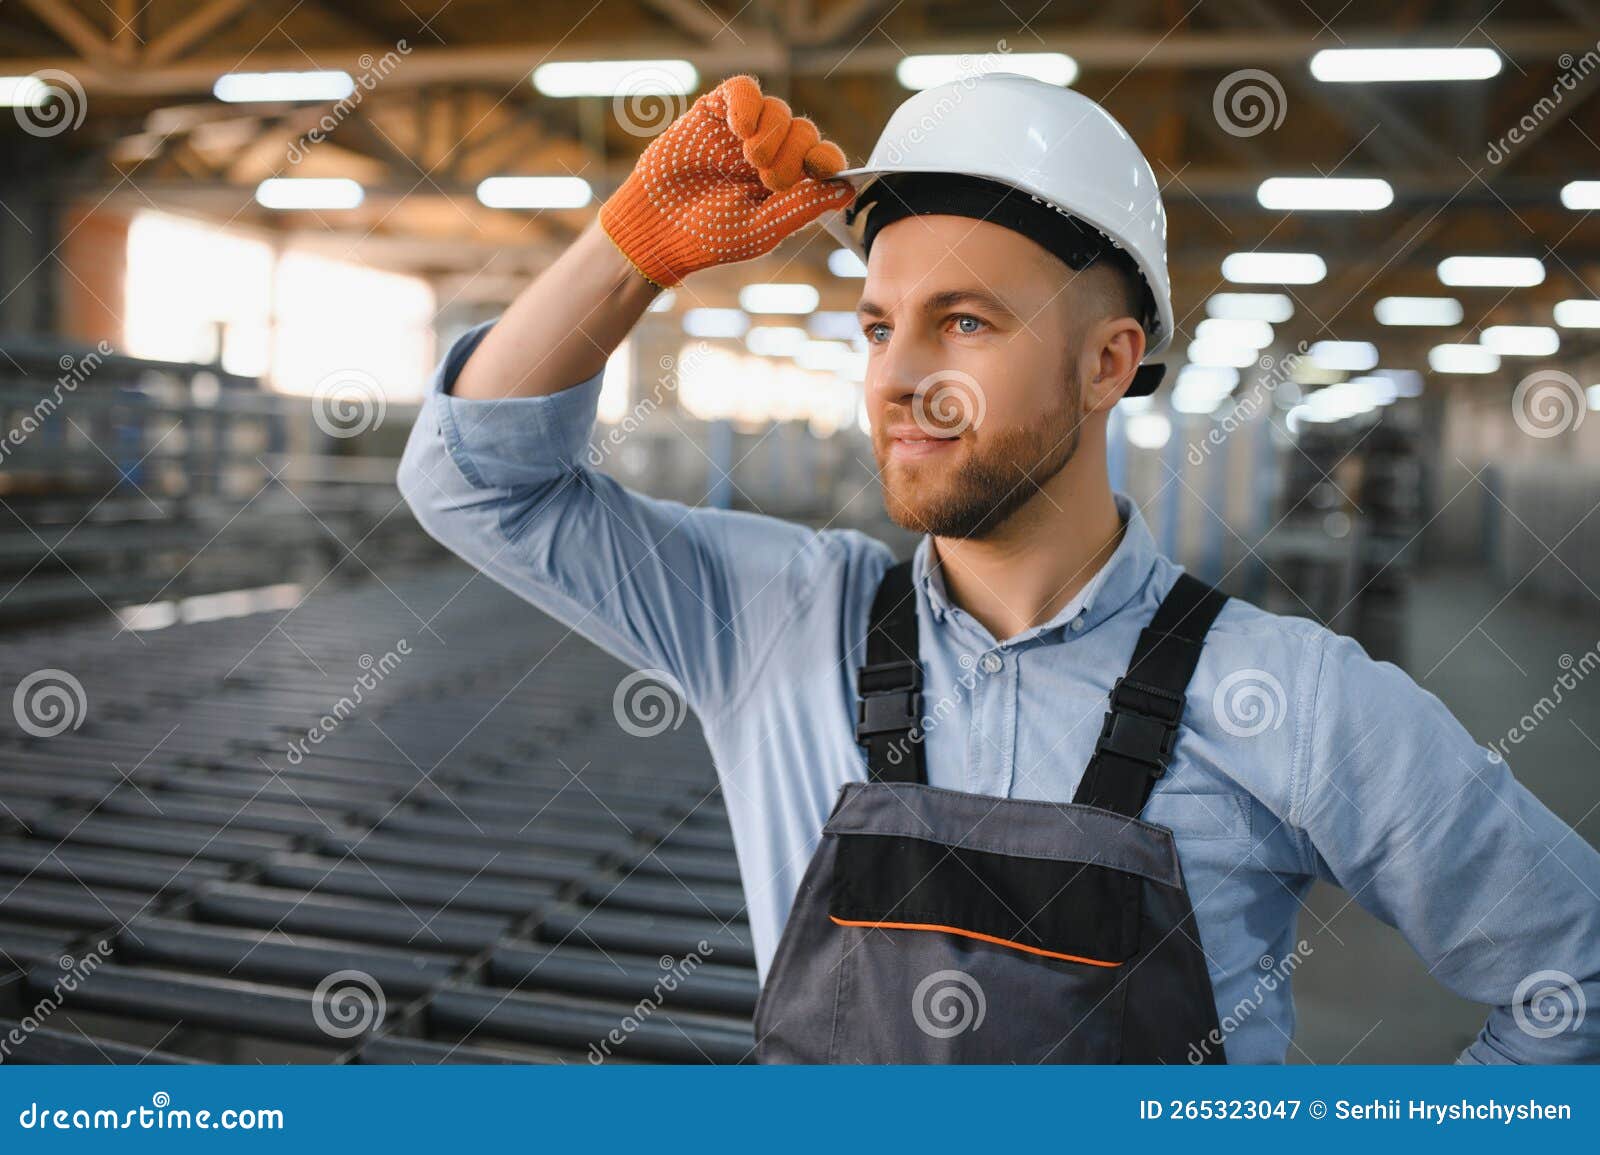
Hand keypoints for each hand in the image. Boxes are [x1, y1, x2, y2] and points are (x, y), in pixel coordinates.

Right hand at [599, 74, 855, 287]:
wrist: (655, 229)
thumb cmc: (708, 236)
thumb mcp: (763, 228)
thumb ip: (804, 207)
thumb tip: (847, 190)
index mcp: (786, 184)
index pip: (822, 158)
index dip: (827, 159)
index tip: (822, 169)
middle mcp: (769, 153)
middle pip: (804, 130)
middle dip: (795, 153)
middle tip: (770, 179)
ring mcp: (741, 132)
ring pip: (778, 109)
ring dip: (773, 133)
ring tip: (750, 159)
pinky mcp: (714, 113)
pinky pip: (743, 89)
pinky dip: (748, 102)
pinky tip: (740, 128)